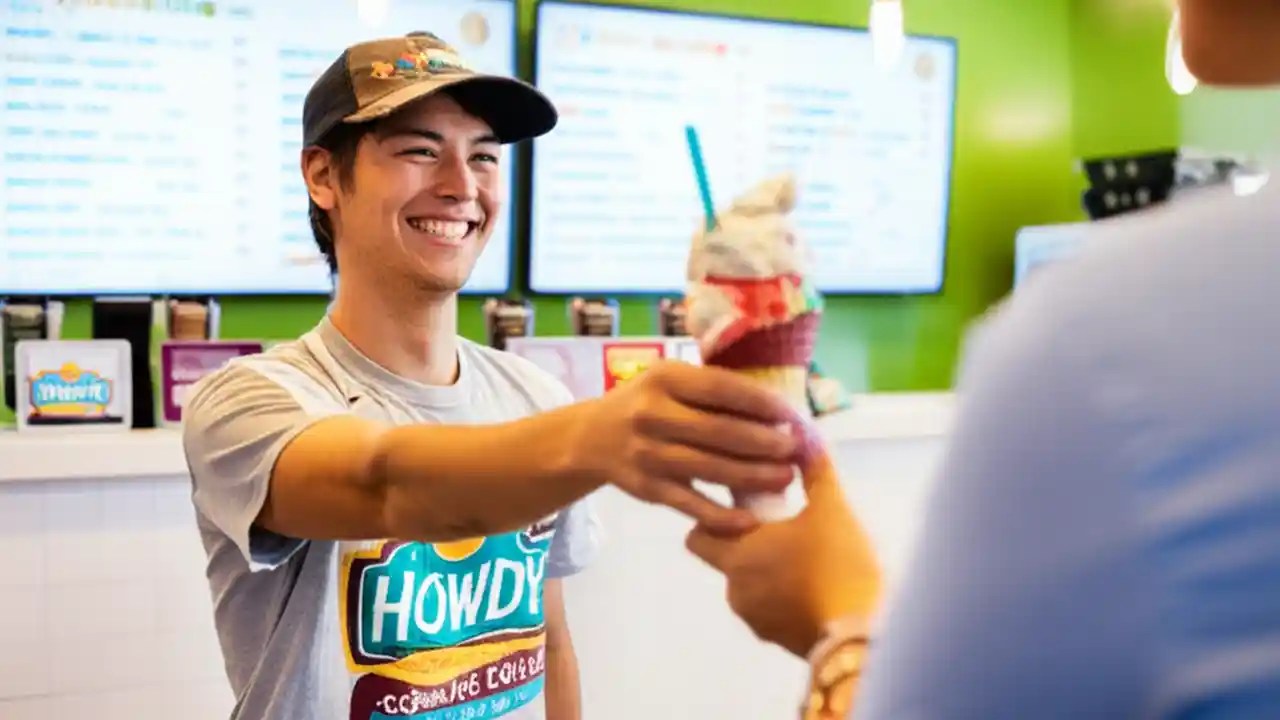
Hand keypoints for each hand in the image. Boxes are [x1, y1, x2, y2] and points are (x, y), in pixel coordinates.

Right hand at [568, 360, 799, 534]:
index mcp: (664, 379)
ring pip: (710, 469)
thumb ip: (710, 390)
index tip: (791, 414)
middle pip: (719, 432)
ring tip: (785, 478)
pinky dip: (722, 515)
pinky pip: (691, 504)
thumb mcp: (669, 381)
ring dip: (754, 476)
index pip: (721, 388)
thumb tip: (775, 408)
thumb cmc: (648, 403)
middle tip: (795, 449)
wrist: (592, 438)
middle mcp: (652, 414)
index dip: (760, 403)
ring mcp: (648, 454)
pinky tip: (751, 518)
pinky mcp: (647, 488)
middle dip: (764, 442)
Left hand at [685, 452, 881, 656]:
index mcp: (738, 554)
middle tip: (778, 526)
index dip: (713, 517)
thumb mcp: (831, 510)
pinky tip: (812, 584)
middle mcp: (736, 588)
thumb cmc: (840, 566)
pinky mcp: (776, 639)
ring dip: (765, 570)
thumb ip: (815, 471)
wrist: (861, 635)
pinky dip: (780, 595)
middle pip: (725, 558)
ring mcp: (755, 618)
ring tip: (802, 556)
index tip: (742, 504)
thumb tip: (805, 434)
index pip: (697, 534)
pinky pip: (768, 609)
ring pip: (747, 585)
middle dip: (744, 543)